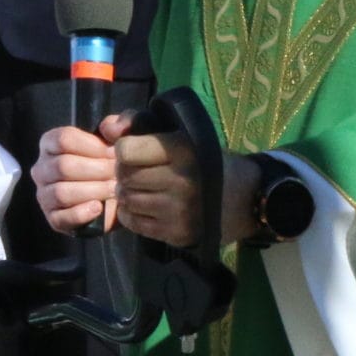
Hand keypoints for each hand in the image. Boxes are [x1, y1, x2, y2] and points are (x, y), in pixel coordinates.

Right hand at [33, 118, 125, 233]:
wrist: (120, 197)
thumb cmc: (114, 163)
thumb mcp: (123, 137)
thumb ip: (123, 122)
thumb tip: (110, 128)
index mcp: (51, 143)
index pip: (64, 139)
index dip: (92, 146)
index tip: (114, 153)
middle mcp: (41, 168)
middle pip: (63, 166)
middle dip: (97, 170)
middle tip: (118, 174)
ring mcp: (44, 195)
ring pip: (62, 192)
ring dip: (93, 191)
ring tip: (113, 190)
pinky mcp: (53, 219)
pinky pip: (62, 217)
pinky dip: (82, 213)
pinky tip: (99, 208)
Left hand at [115, 131, 260, 249]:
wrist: (249, 198)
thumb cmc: (210, 161)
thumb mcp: (183, 133)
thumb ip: (140, 123)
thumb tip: (106, 127)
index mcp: (183, 149)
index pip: (126, 150)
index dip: (126, 150)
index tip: (136, 152)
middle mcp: (181, 180)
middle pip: (125, 176)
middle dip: (126, 173)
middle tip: (138, 172)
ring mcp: (179, 210)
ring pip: (127, 199)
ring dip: (129, 194)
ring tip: (144, 189)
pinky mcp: (177, 233)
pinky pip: (134, 222)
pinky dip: (132, 213)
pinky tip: (146, 206)